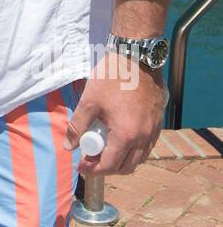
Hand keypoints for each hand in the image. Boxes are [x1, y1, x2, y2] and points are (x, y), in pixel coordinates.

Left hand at [65, 52, 167, 176]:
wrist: (137, 57)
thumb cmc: (112, 77)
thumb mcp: (89, 101)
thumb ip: (77, 126)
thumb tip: (68, 147)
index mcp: (126, 135)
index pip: (110, 165)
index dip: (93, 170)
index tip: (81, 166)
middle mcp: (144, 137)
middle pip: (127, 167)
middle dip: (107, 168)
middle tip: (92, 158)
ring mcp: (154, 130)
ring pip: (140, 158)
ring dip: (122, 160)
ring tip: (105, 148)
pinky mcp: (158, 122)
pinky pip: (148, 146)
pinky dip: (135, 149)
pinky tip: (121, 137)